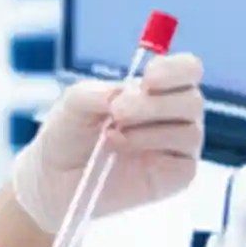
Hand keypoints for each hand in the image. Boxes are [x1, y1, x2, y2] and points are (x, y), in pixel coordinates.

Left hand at [11, 54, 205, 232]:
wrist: (53, 177)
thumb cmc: (68, 134)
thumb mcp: (72, 103)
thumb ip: (96, 91)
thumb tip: (123, 92)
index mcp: (154, 90)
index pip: (186, 71)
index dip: (175, 70)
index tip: (148, 77)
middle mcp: (171, 115)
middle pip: (192, 99)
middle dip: (154, 103)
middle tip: (117, 110)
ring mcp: (176, 146)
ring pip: (190, 129)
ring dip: (149, 126)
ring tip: (110, 133)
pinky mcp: (176, 175)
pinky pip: (184, 159)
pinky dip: (151, 147)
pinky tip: (120, 146)